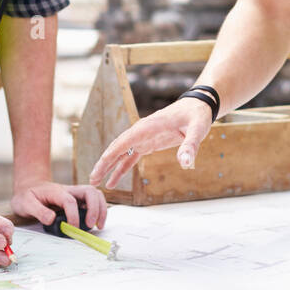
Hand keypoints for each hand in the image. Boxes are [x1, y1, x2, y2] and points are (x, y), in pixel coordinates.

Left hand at [11, 180, 107, 229]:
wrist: (29, 186)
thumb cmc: (27, 196)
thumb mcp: (25, 204)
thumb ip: (38, 211)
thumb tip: (52, 219)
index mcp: (56, 191)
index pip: (70, 201)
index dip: (74, 215)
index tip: (73, 228)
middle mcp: (69, 190)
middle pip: (90, 192)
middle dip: (94, 209)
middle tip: (91, 225)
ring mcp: (75, 193)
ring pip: (95, 194)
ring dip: (101, 208)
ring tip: (99, 225)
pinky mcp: (78, 198)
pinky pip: (94, 199)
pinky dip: (99, 209)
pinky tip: (97, 221)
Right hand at [88, 97, 213, 189]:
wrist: (198, 106)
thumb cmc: (197, 115)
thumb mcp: (198, 129)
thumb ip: (191, 146)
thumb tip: (186, 164)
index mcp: (148, 126)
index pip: (123, 142)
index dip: (110, 156)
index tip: (98, 169)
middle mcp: (141, 131)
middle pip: (116, 148)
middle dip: (103, 164)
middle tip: (92, 181)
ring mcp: (143, 137)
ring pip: (120, 153)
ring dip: (108, 167)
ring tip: (97, 182)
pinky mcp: (147, 143)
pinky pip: (130, 157)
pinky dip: (120, 168)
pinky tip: (113, 181)